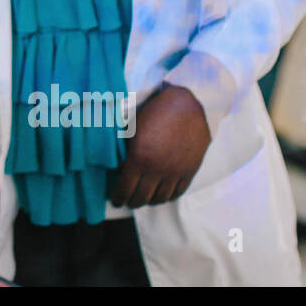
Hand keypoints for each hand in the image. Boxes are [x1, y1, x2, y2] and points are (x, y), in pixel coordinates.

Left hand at [109, 84, 210, 207]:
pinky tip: (161, 194)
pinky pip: (178, 192)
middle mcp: (158, 169)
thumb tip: (114, 166)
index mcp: (140, 158)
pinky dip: (168, 196)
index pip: (125, 188)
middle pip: (142, 198)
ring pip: (160, 198)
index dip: (118, 197)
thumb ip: (122, 149)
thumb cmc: (154, 111)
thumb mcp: (131, 128)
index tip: (116, 200)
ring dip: (150, 201)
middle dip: (132, 201)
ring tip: (144, 198)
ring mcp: (176, 172)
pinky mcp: (190, 170)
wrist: (186, 104)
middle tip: (127, 201)